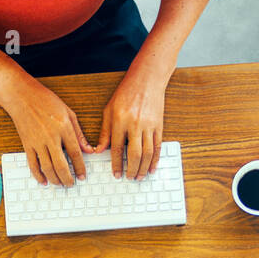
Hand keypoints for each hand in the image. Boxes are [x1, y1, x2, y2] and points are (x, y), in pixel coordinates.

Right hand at [3, 73, 91, 185]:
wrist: (22, 96)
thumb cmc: (45, 101)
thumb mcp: (68, 113)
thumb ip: (78, 133)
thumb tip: (87, 149)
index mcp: (63, 127)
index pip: (75, 153)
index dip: (80, 167)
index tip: (82, 176)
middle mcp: (50, 137)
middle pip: (61, 165)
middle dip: (67, 178)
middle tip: (71, 184)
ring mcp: (37, 142)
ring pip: (47, 168)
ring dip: (54, 179)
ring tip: (60, 184)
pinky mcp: (27, 145)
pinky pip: (32, 165)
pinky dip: (38, 175)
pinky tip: (43, 181)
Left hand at [95, 63, 167, 178]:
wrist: (147, 78)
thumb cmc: (126, 93)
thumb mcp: (109, 110)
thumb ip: (105, 132)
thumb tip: (99, 151)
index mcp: (120, 121)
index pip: (116, 149)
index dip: (116, 164)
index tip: (116, 175)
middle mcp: (135, 124)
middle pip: (134, 154)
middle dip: (131, 169)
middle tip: (129, 178)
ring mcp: (149, 125)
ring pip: (147, 152)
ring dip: (143, 168)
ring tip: (139, 177)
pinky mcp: (159, 124)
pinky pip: (158, 146)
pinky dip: (155, 159)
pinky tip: (152, 168)